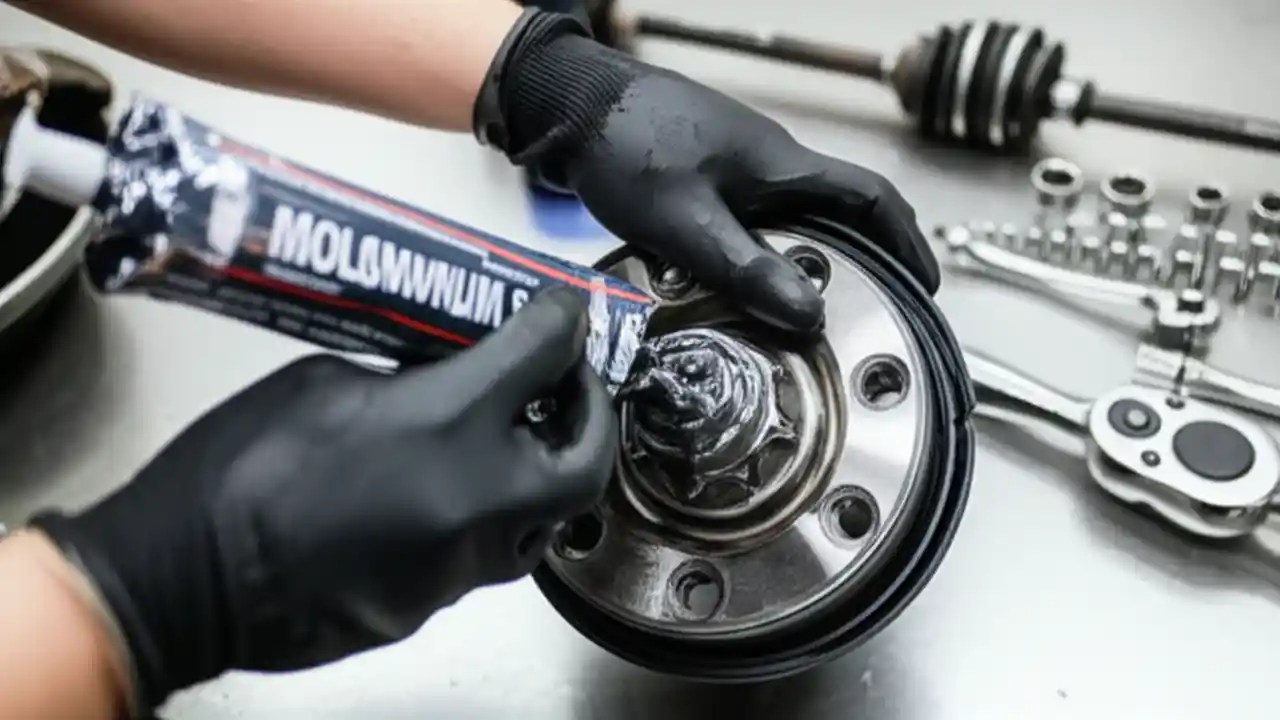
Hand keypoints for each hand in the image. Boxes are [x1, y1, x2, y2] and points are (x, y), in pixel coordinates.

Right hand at [31, 288, 615, 708]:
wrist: (182, 578)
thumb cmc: (238, 467)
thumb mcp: (327, 381)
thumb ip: (411, 375)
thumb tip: (452, 372)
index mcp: (446, 425)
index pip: (543, 354)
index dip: (565, 320)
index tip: (565, 310)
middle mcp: (474, 502)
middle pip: (586, 458)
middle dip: (591, 413)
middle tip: (568, 384)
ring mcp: (459, 567)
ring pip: (545, 521)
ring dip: (545, 474)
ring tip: (520, 438)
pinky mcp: (432, 608)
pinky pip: (486, 558)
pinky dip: (486, 518)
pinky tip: (450, 494)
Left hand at [478, 13, 938, 332]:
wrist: (569, 103)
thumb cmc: (625, 145)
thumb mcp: (687, 222)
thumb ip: (746, 270)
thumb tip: (808, 315)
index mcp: (781, 166)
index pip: (871, 199)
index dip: (907, 243)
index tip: (924, 284)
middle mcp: (770, 161)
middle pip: (840, 211)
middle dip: (865, 260)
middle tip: (871, 309)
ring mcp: (737, 164)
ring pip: (795, 216)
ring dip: (809, 258)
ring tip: (811, 309)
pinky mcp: (706, 172)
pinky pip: (754, 216)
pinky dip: (764, 251)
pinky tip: (743, 282)